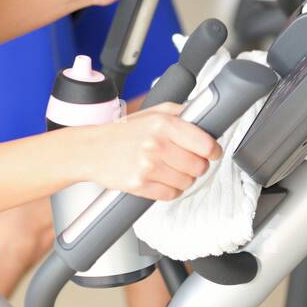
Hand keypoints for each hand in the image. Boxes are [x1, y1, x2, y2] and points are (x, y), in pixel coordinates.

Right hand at [89, 102, 220, 199]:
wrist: (92, 149)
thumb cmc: (123, 131)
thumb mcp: (152, 112)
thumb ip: (180, 112)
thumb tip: (204, 115)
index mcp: (163, 124)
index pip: (205, 144)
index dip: (214, 150)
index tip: (213, 152)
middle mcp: (157, 144)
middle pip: (199, 166)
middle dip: (198, 165)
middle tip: (188, 160)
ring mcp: (148, 167)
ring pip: (187, 182)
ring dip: (184, 178)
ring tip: (171, 169)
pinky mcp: (140, 185)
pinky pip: (171, 194)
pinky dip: (170, 189)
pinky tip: (161, 179)